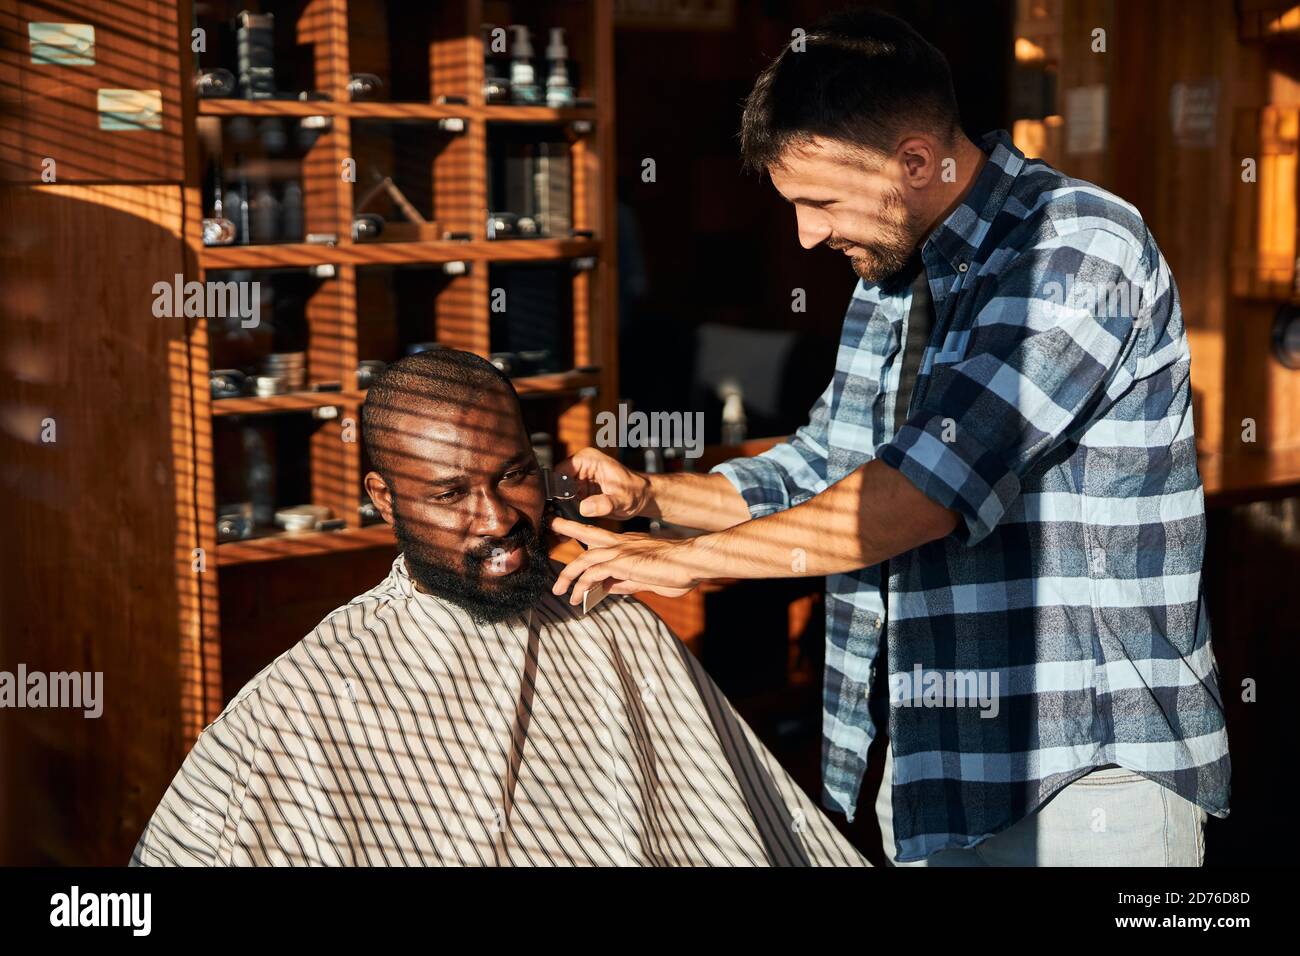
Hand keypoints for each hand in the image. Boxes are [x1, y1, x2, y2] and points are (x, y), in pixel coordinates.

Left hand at [550, 517, 705, 603]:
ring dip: (569, 575)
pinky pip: (595, 573)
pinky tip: (578, 596)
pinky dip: (583, 585)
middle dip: (568, 530)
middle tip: (552, 526)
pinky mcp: (623, 562)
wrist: (693, 561)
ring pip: (585, 558)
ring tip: (559, 590)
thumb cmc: (677, 569)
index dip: (580, 530)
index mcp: (628, 543)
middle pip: (587, 534)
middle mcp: (622, 543)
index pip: (599, 534)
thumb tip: (607, 589)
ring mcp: (622, 551)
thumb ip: (625, 582)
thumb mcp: (646, 578)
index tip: (564, 528)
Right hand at [552, 447, 650, 519]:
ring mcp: (578, 479)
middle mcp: (579, 466)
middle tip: (554, 522)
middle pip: (555, 484)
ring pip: (557, 495)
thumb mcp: (621, 499)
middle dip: (554, 503)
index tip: (555, 507)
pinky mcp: (578, 491)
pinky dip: (565, 514)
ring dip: (558, 511)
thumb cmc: (635, 492)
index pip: (559, 471)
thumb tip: (585, 508)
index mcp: (587, 459)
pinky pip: (565, 502)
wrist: (642, 498)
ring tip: (559, 527)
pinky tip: (566, 527)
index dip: (555, 490)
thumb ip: (604, 504)